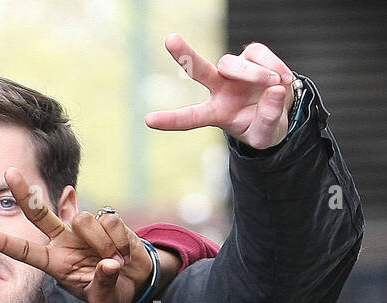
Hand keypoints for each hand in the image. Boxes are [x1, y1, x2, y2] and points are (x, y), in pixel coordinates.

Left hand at [0, 168, 155, 302]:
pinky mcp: (107, 218)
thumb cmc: (111, 291)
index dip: (2, 241)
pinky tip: (123, 252)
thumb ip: (102, 282)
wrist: (135, 281)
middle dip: (23, 192)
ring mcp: (84, 227)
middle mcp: (64, 239)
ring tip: (114, 261)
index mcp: (54, 262)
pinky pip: (110, 221)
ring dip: (102, 244)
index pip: (24, 250)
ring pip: (84, 221)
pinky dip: (120, 240)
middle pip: (38, 212)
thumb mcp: (104, 297)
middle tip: (9, 171)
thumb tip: (108, 264)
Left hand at [145, 34, 295, 149]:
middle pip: (198, 70)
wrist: (281, 111)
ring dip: (256, 74)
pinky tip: (282, 79)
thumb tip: (273, 90)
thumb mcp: (265, 135)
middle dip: (184, 54)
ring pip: (234, 64)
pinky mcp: (251, 55)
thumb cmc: (264, 126)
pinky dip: (273, 65)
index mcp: (215, 113)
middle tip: (169, 39)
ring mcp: (234, 71)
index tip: (149, 120)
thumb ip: (267, 120)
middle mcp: (219, 89)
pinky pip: (257, 54)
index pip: (189, 118)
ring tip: (275, 85)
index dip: (170, 119)